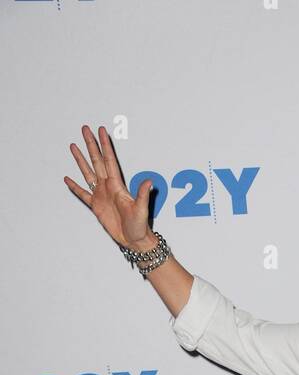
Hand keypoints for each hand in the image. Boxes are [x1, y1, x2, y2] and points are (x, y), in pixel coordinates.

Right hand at [64, 124, 153, 248]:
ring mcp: (100, 195)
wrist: (134, 240)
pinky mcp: (96, 206)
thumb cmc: (139, 225)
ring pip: (88, 172)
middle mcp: (107, 186)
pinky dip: (75, 186)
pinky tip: (67, 178)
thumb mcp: (141, 209)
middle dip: (91, 144)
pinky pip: (83, 194)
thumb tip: (149, 182)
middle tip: (84, 129)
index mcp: (117, 185)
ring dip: (80, 160)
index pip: (109, 160)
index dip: (105, 145)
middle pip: (97, 161)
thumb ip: (143, 194)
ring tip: (73, 146)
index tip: (101, 130)